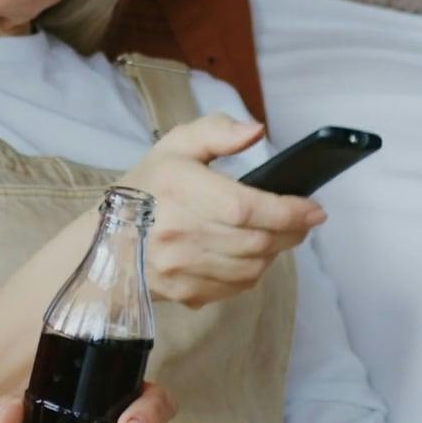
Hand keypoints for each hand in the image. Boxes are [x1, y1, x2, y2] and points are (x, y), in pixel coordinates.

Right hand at [129, 114, 314, 308]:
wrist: (106, 240)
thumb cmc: (146, 188)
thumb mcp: (176, 146)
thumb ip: (217, 132)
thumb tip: (256, 130)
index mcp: (179, 189)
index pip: (245, 208)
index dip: (288, 211)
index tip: (315, 209)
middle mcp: (179, 232)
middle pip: (257, 241)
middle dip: (291, 231)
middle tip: (304, 220)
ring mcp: (181, 267)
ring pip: (252, 267)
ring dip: (275, 252)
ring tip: (278, 234)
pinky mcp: (185, 292)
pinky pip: (236, 287)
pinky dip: (254, 271)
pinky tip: (251, 254)